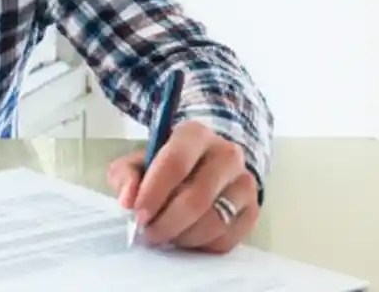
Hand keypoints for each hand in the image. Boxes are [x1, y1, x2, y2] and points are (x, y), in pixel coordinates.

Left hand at [107, 121, 258, 252]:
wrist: (203, 168)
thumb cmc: (164, 166)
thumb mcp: (137, 163)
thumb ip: (125, 176)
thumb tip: (128, 200)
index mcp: (194, 134)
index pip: (175, 163)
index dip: (154, 193)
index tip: (138, 214)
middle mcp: (226, 154)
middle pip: (197, 198)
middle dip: (166, 222)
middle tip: (148, 234)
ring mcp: (244, 182)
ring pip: (214, 221)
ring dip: (183, 236)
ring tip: (165, 236)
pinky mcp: (253, 209)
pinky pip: (227, 238)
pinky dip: (201, 245)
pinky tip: (186, 237)